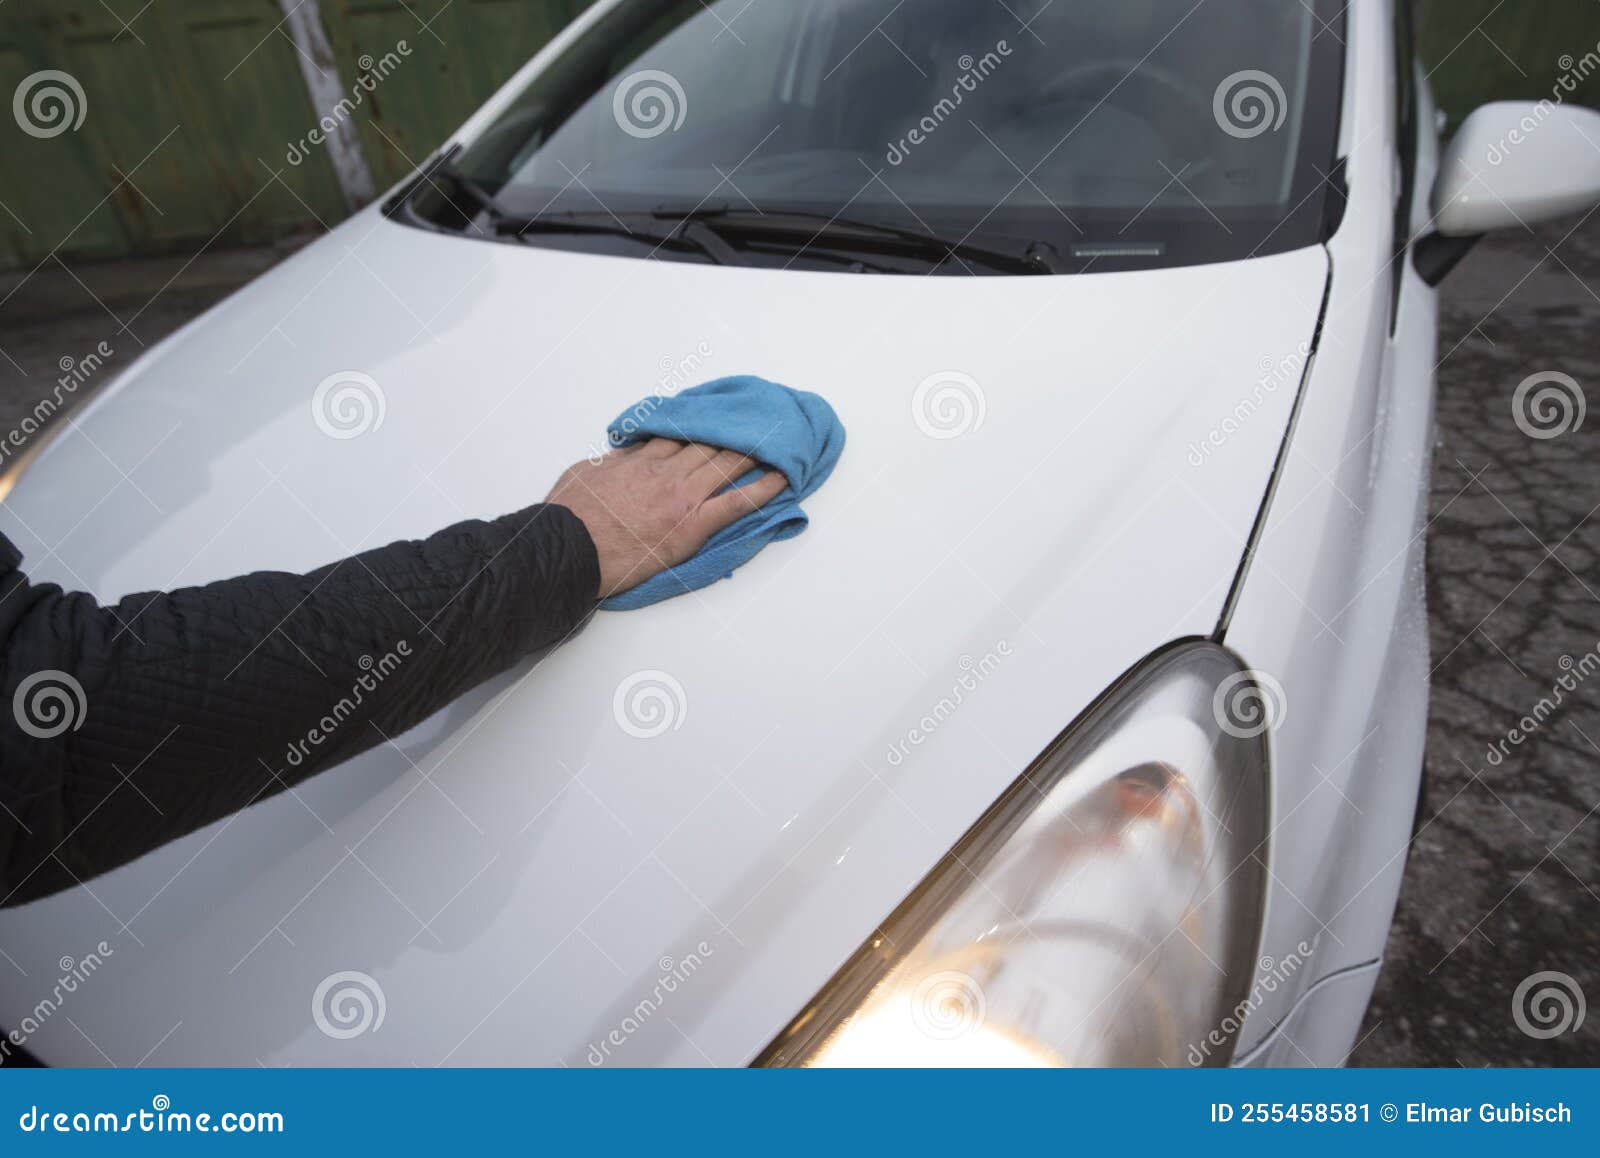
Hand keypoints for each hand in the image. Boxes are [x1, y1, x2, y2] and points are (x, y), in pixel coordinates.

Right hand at [547, 439, 788, 598]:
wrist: (571, 548)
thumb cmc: (570, 517)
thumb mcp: (585, 474)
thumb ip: (612, 462)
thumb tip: (625, 452)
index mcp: (642, 461)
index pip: (680, 435)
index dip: (703, 427)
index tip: (718, 419)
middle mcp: (667, 473)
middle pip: (710, 445)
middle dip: (736, 432)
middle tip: (760, 422)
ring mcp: (683, 497)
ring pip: (728, 465)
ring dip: (756, 452)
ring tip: (780, 442)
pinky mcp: (693, 525)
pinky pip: (737, 503)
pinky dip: (763, 490)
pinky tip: (783, 480)